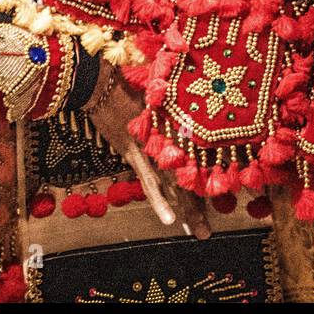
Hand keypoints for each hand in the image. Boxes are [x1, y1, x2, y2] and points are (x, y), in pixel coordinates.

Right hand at [84, 61, 210, 238]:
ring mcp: (153, 145)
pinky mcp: (133, 150)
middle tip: (209, 233)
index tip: (214, 204)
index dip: (204, 185)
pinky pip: (150, 180)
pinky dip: (160, 201)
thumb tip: (172, 124)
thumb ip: (163, 115)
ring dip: (188, 210)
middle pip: (188, 178)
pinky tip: (168, 220)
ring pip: (175, 184)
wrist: (99, 80)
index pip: (196, 162)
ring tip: (200, 233)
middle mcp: (170, 138)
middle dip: (198, 207)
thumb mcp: (150, 99)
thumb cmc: (122, 82)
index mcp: (176, 127)